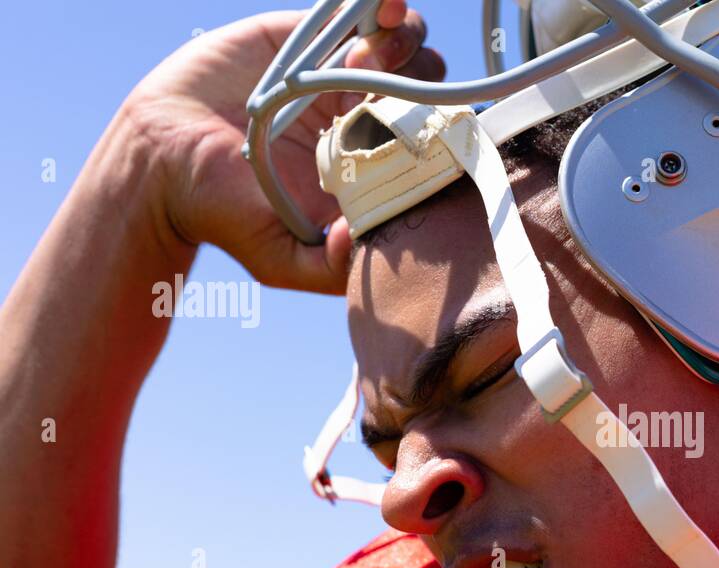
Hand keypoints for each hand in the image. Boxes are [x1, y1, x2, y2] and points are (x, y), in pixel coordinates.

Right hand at [125, 0, 444, 292]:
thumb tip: (373, 239)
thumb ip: (331, 266)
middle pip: (425, 87)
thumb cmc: (223, 215)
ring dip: (403, 44)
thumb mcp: (282, 259)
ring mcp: (335, 75)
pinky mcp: (303, 38)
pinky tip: (382, 12)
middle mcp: (361, 118)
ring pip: (402, 46)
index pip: (428, 140)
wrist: (158, 161)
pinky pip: (357, 13)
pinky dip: (379, 8)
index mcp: (370, 164)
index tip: (412, 127)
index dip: (435, 127)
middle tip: (383, 89)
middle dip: (421, 81)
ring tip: (367, 58)